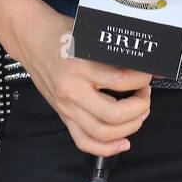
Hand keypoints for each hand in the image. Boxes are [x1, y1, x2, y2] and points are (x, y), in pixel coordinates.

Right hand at [13, 6, 151, 156]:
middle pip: (114, 114)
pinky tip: (123, 141)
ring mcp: (66, 107)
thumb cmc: (62, 34)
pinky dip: (106, 148)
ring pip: (102, 132)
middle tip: (146, 94)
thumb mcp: (90, 36)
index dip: (143, 79)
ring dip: (129, 126)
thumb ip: (115, 52)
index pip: (121, 80)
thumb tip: (147, 62)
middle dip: (140, 107)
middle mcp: (72, 90)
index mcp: (80, 66)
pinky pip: (84, 141)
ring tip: (139, 112)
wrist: (32, 40)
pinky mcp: (64, 116)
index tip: (149, 73)